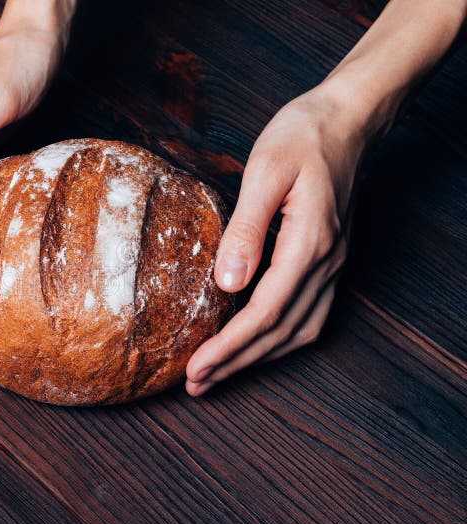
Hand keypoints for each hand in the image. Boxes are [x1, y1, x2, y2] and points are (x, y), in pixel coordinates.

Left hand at [185, 87, 365, 395]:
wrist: (345, 121)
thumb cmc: (300, 138)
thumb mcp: (265, 173)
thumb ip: (247, 230)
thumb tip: (228, 285)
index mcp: (309, 244)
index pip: (265, 313)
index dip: (229, 347)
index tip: (195, 368)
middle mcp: (326, 263)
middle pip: (280, 332)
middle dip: (237, 363)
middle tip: (197, 385)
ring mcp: (332, 265)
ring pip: (297, 330)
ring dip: (257, 358)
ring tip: (218, 375)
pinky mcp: (328, 260)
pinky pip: (307, 314)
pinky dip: (278, 339)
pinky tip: (255, 345)